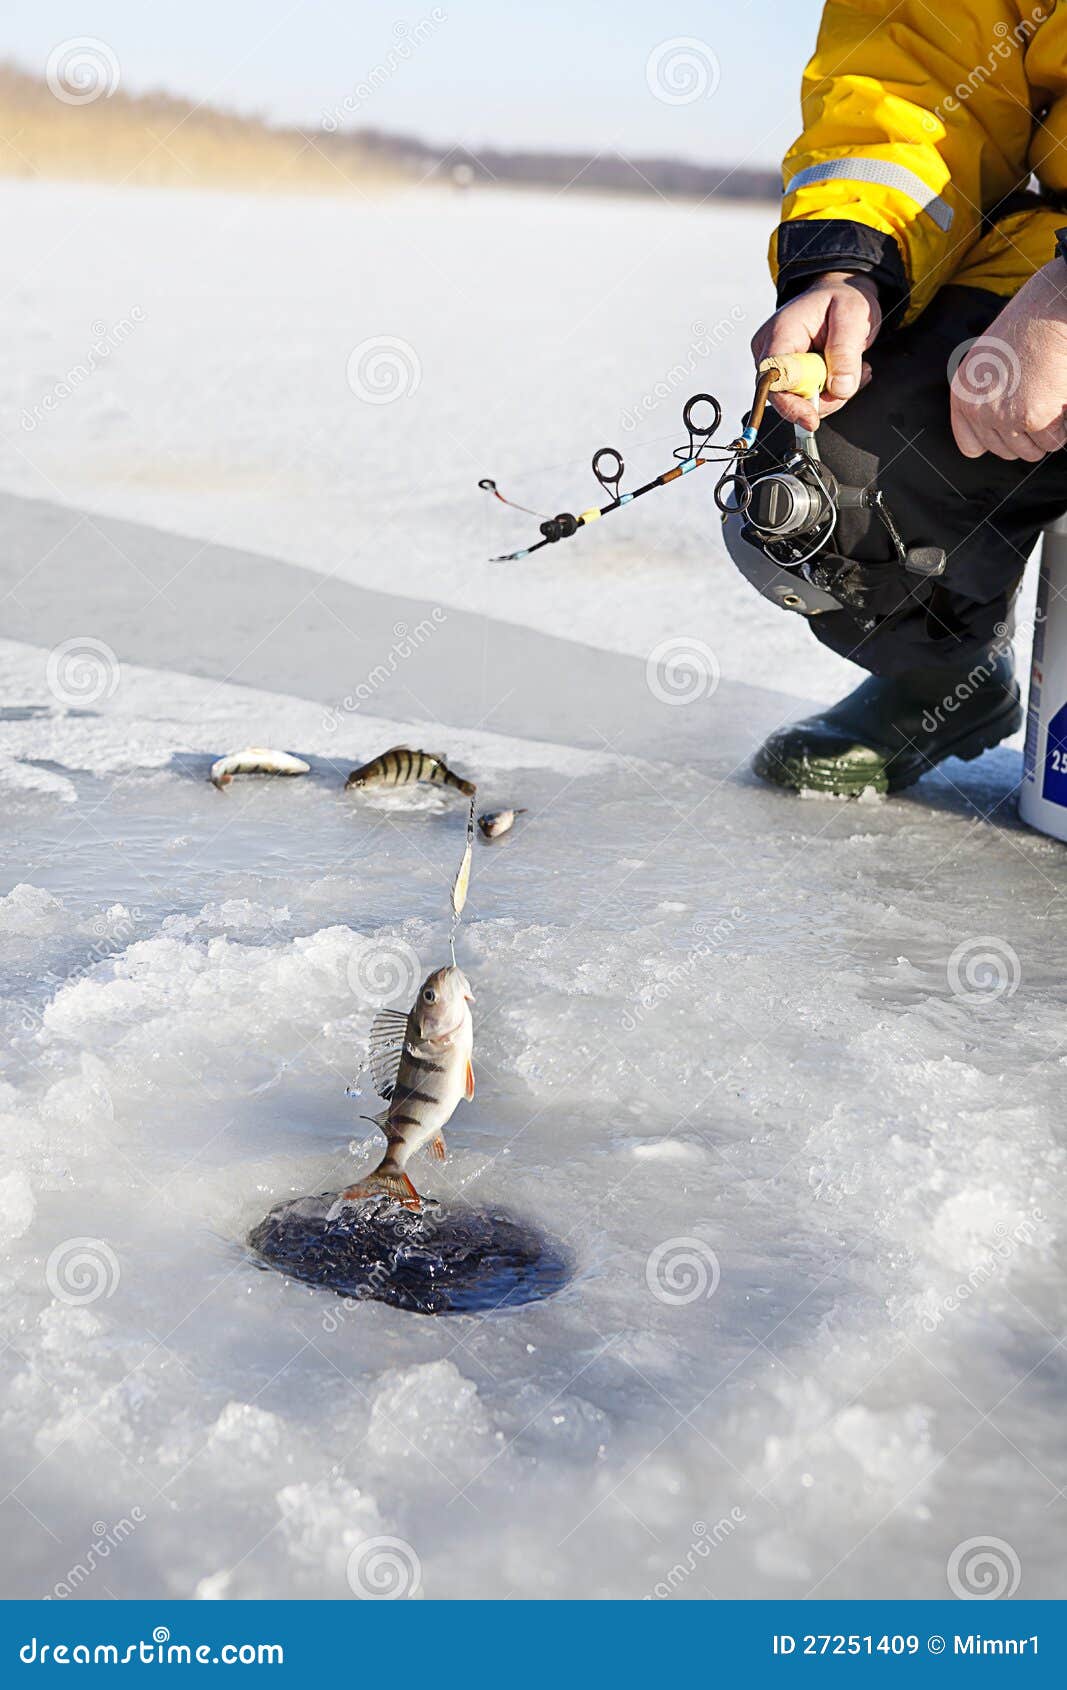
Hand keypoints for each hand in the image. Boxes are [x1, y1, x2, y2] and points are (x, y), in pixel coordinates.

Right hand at [751, 271, 881, 430]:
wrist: (839, 293)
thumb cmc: (841, 297)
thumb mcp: (853, 315)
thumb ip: (846, 352)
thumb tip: (840, 388)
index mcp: (781, 332)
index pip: (773, 378)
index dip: (790, 403)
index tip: (811, 418)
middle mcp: (769, 351)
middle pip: (784, 396)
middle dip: (820, 398)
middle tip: (850, 380)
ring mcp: (776, 365)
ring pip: (798, 401)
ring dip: (829, 394)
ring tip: (852, 368)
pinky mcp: (786, 376)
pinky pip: (804, 398)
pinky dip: (827, 392)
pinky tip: (843, 371)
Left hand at [950, 261, 1066, 460]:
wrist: (1047, 311)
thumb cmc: (1025, 329)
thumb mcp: (985, 362)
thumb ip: (984, 397)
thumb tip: (990, 439)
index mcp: (963, 396)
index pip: (971, 446)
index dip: (996, 441)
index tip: (1012, 429)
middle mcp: (978, 410)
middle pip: (1007, 452)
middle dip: (1027, 437)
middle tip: (1041, 407)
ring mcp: (1004, 416)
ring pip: (1032, 451)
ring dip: (1047, 434)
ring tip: (1050, 401)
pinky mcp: (1033, 418)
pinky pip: (1053, 441)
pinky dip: (1063, 427)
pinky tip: (1060, 400)